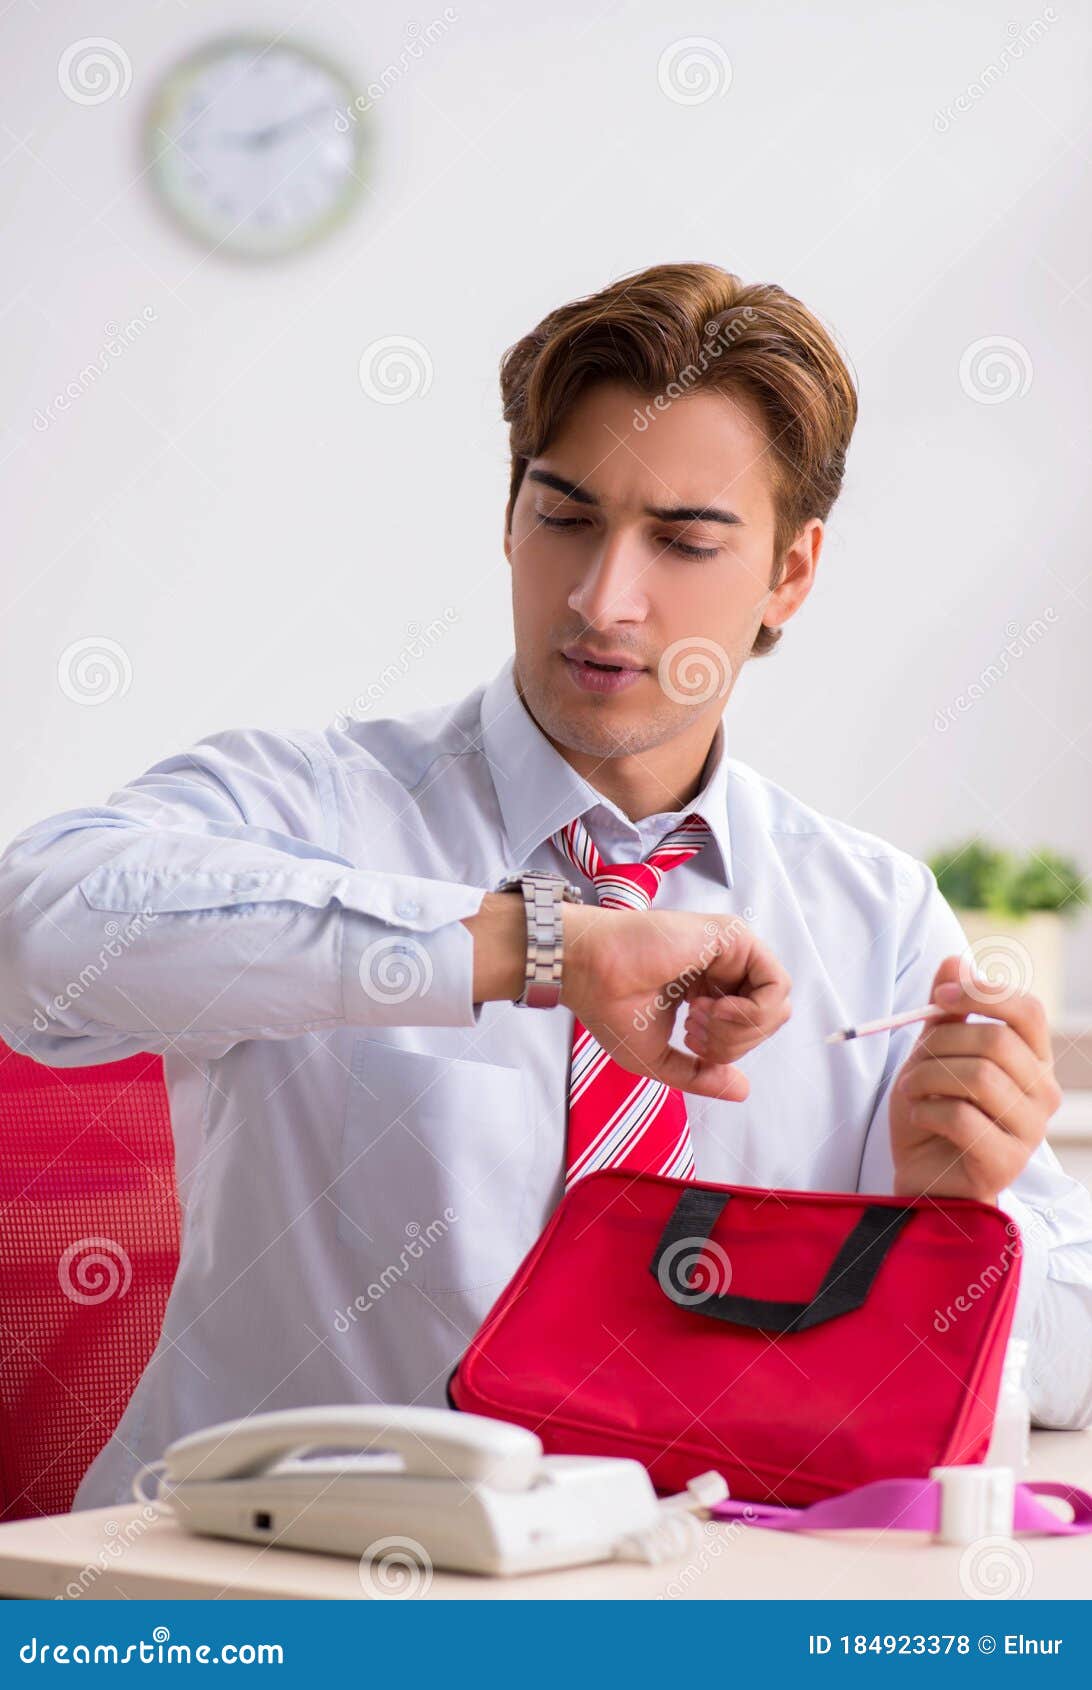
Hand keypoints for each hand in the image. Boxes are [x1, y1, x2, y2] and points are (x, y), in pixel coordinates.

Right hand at [561, 903, 791, 1099]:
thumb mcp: (659, 1058)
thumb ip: (701, 1075)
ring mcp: (732, 950)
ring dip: (737, 1029)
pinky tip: (709, 1007)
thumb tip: (743, 1090)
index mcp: (710, 989)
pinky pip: (776, 986)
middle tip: (692, 1030)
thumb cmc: (611, 1007)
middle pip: (768, 1021)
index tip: (687, 1038)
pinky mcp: (735, 937)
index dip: (726, 1049)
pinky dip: (747, 1012)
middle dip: (733, 1044)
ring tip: (696, 1016)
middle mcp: (725, 968)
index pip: (748, 1029)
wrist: (590, 972)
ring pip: (777, 1006)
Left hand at [889, 955, 1062, 1202]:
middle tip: (912, 1062)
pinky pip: (963, 1118)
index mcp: (1032, 1061)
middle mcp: (1042, 1093)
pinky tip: (920, 1118)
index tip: (936, 1000)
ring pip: (978, 1077)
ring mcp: (1030, 1131)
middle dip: (939, 1044)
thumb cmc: (932, 1112)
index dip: (982, 994)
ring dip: (927, 1078)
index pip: (1028, 1010)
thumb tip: (955, 961)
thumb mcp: (933, 1054)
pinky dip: (927, 1110)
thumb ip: (946, 1012)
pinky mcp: (1007, 1163)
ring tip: (911, 1091)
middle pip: (996, 1041)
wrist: (921, 1176)